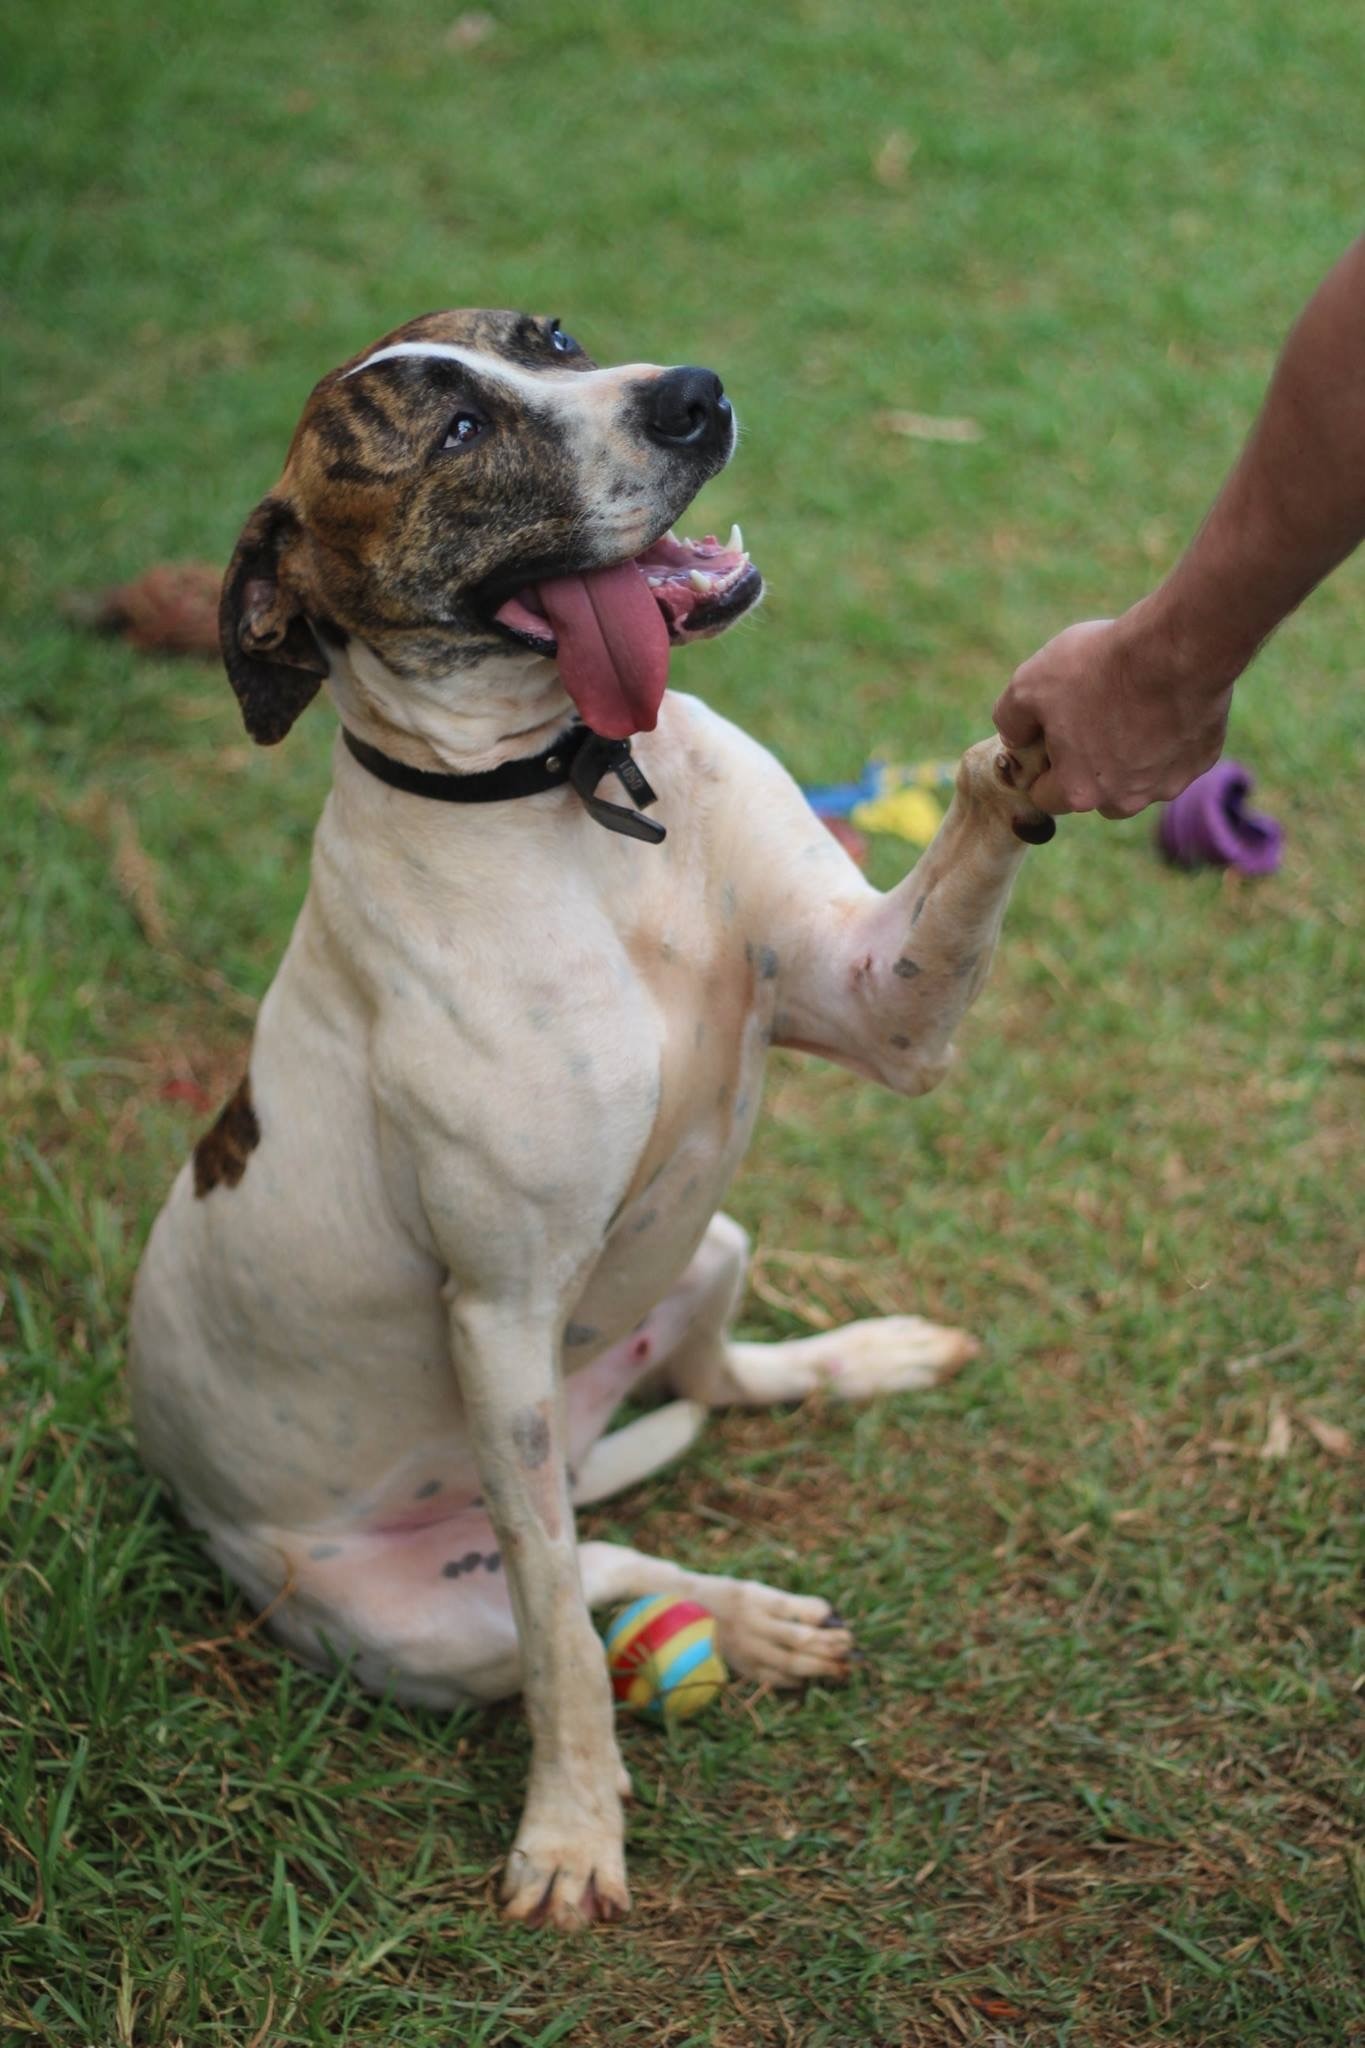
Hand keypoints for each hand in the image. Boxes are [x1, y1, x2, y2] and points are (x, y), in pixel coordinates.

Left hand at [993, 614, 1234, 818]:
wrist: (1178, 647)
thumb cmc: (1099, 667)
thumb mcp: (1028, 684)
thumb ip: (1010, 720)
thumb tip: (1015, 739)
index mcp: (1078, 792)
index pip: (1045, 796)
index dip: (1041, 764)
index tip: (1050, 732)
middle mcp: (1124, 800)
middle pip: (1094, 793)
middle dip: (1087, 765)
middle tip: (1091, 717)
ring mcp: (1167, 783)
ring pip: (1137, 779)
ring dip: (1129, 755)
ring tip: (1128, 707)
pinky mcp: (1200, 761)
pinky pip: (1174, 756)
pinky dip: (1166, 736)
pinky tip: (1163, 700)